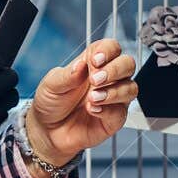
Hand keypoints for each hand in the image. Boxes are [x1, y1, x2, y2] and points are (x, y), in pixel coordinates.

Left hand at [25, 39, 135, 168]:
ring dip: (113, 91)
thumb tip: (81, 65)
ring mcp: (113, 99)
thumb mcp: (52, 84)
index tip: (95, 60)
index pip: (111, 47)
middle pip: (128, 64)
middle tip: (95, 80)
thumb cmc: (51, 102)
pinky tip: (92, 109)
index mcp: (92, 64)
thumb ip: (68, 75)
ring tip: (92, 98)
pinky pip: (121, 112)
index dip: (108, 50)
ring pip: (131, 88)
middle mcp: (108, 79)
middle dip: (115, 70)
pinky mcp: (113, 119)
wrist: (46, 130)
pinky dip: (107, 110)